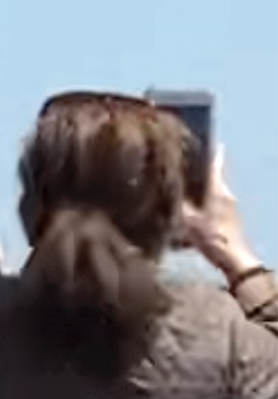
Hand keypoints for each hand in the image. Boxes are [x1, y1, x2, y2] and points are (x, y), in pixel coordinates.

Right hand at [188, 146, 259, 282]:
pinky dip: (203, 199)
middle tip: (180, 164)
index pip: (214, 164)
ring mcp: (230, 206)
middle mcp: (226, 194)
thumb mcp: (187, 220)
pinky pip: (214, 201)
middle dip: (198, 170)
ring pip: (213, 189)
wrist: (235, 260)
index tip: (206, 138)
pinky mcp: (230, 218)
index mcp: (217, 191)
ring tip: (181, 186)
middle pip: (212, 176)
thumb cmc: (212, 237)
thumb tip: (162, 187)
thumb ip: (175, 203)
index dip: (210, 151)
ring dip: (200, 186)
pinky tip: (190, 206)